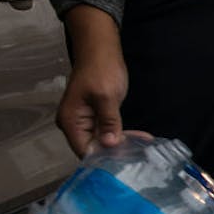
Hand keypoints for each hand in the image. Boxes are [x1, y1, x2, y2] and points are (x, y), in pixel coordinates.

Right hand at [58, 5, 127, 155]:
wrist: (100, 50)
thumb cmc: (101, 70)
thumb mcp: (107, 97)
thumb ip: (109, 122)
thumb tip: (110, 145)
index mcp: (71, 121)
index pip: (84, 150)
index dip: (102, 159)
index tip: (123, 164)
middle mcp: (74, 124)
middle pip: (93, 148)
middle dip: (115, 153)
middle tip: (139, 158)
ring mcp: (85, 121)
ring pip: (102, 141)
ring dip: (121, 144)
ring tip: (143, 150)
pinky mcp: (96, 117)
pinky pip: (107, 131)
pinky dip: (122, 135)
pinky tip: (140, 139)